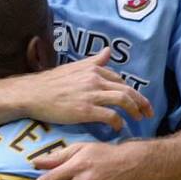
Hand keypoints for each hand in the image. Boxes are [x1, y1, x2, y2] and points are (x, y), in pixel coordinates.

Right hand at [22, 49, 151, 131]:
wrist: (32, 94)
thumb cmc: (49, 83)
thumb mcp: (73, 68)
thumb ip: (93, 61)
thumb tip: (108, 51)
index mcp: (93, 69)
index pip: (119, 79)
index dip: (130, 91)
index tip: (135, 101)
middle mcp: (95, 79)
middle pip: (127, 89)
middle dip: (141, 102)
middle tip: (148, 113)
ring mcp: (91, 94)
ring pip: (123, 100)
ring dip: (135, 111)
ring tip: (139, 120)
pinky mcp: (86, 110)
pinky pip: (111, 116)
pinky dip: (118, 122)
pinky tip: (118, 128)